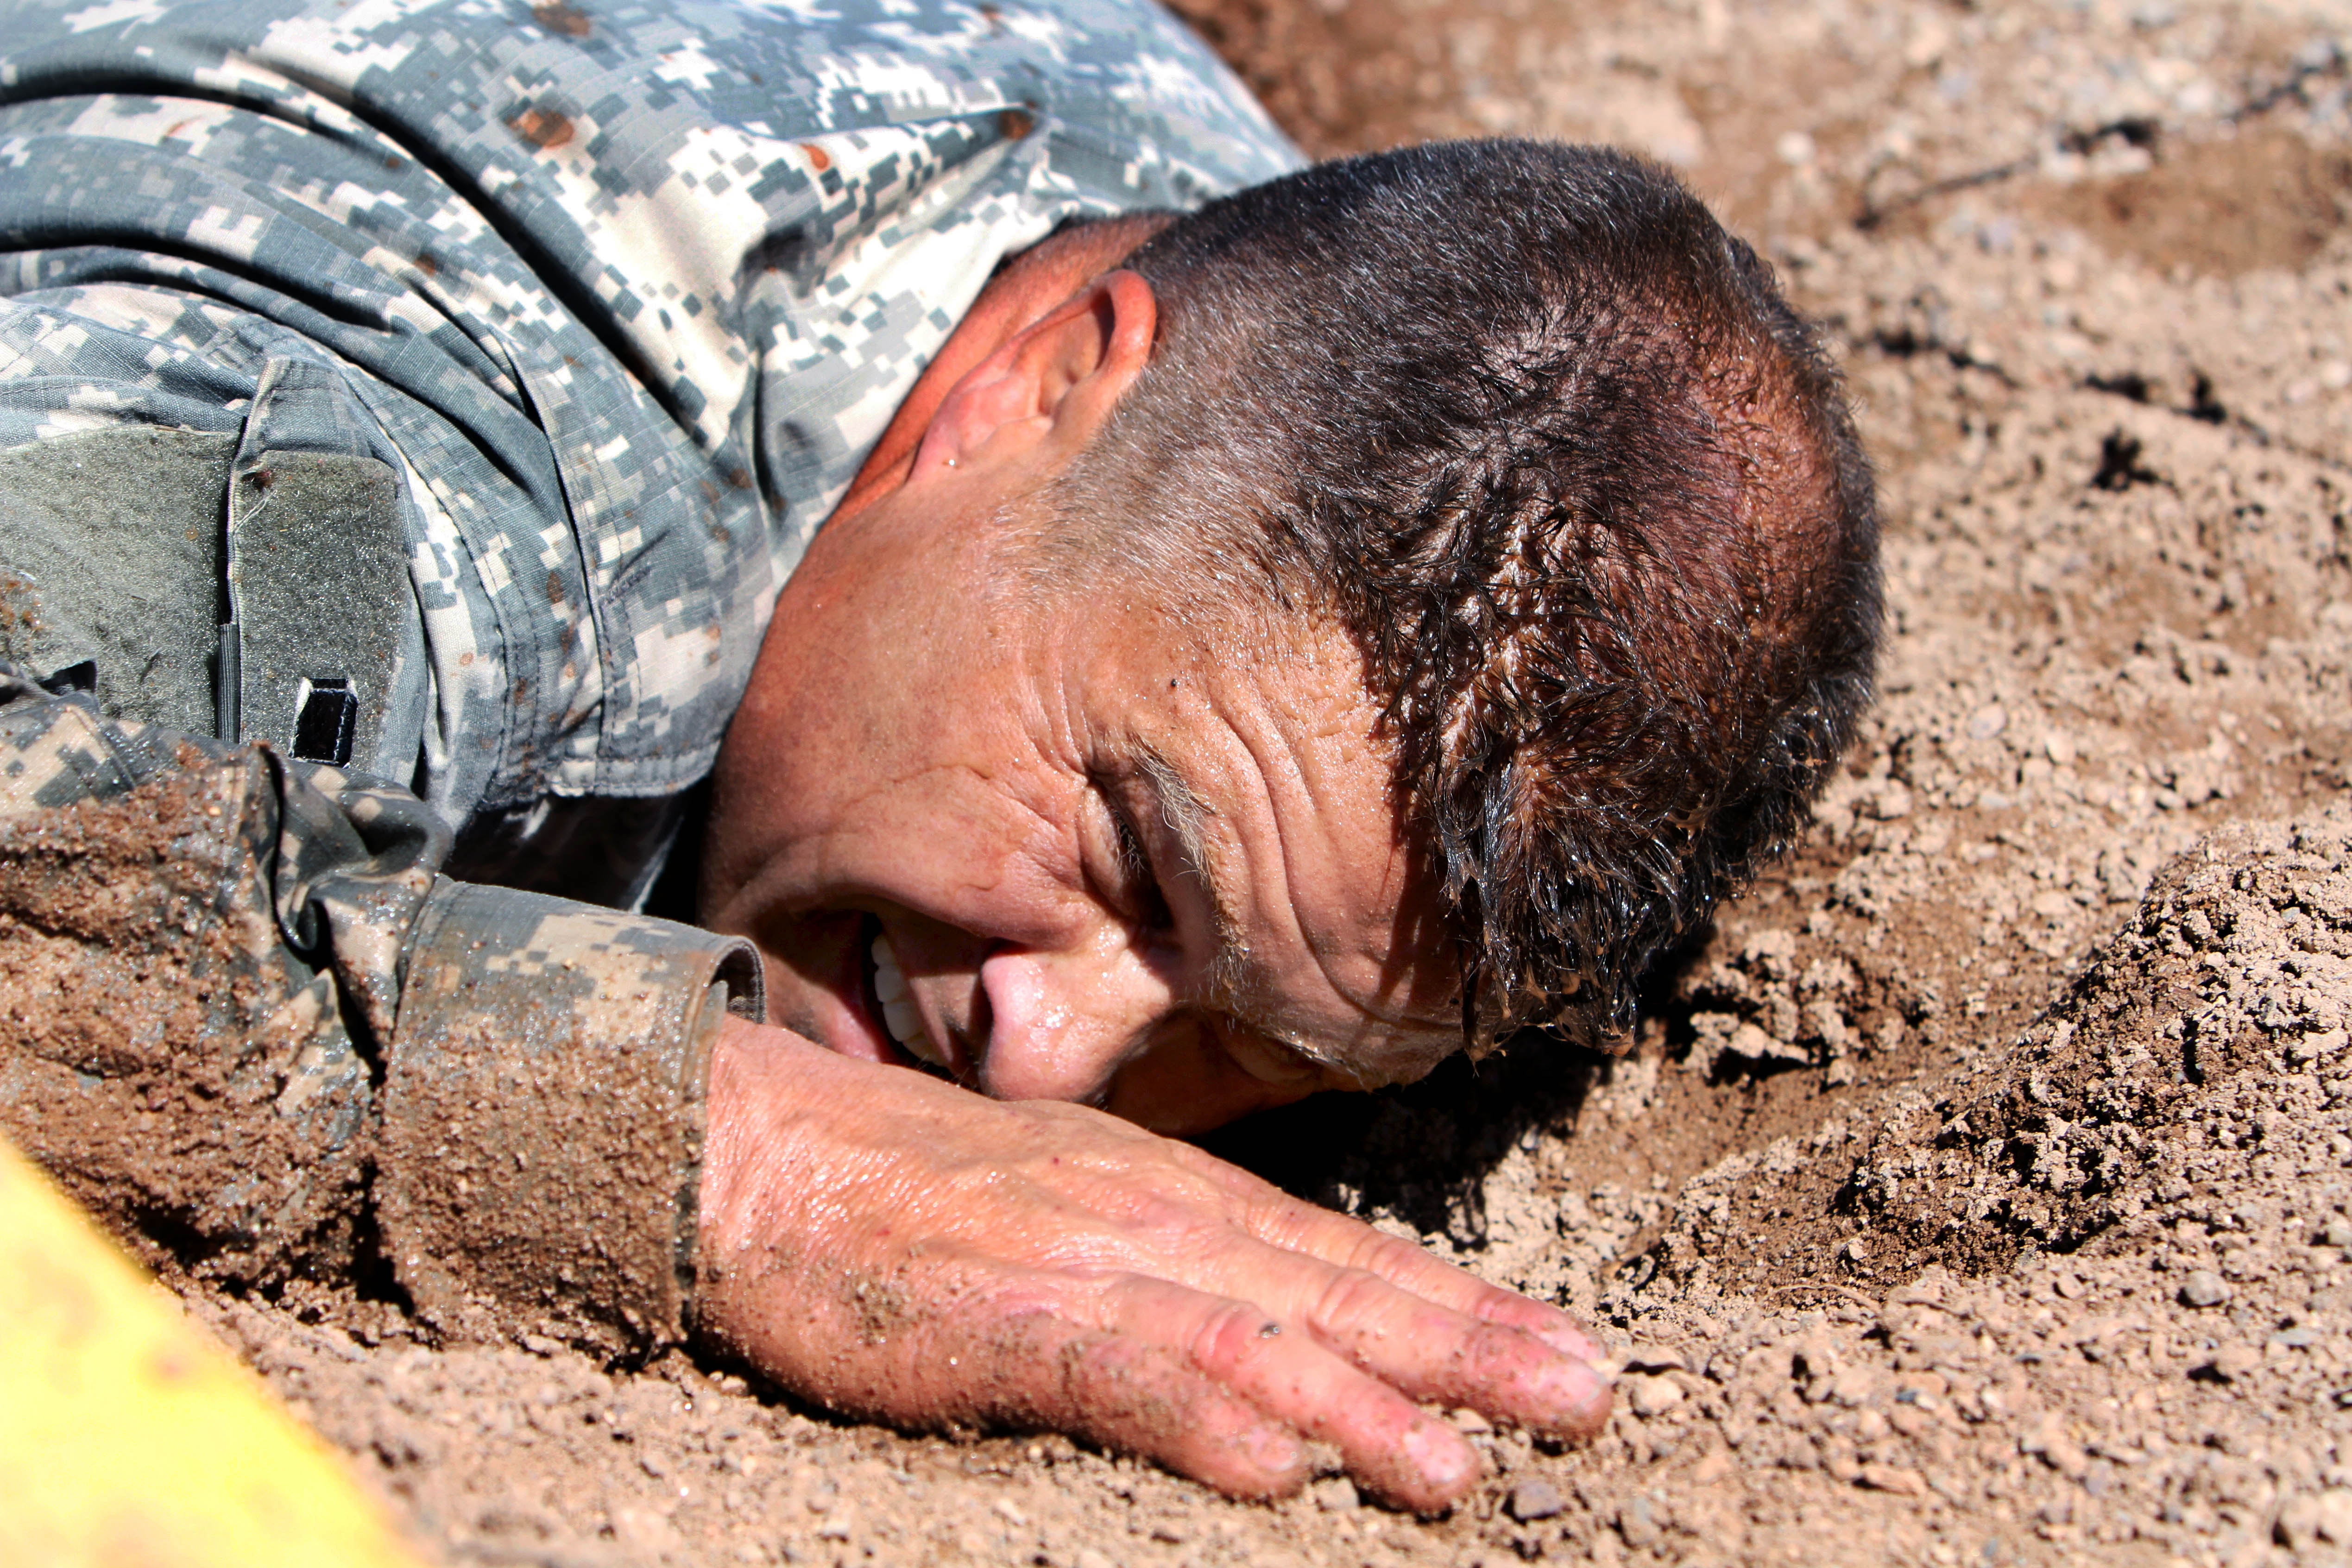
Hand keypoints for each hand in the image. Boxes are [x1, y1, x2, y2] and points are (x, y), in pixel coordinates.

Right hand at [693, 1019, 1610, 1508]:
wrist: (765, 1151)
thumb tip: (1278, 1329)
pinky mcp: (993, 1322)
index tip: (1565, 1350)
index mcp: (1170, 1197)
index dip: (1459, 1307)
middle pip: (1329, 1292)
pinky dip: (1193, 1417)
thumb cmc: (913, 1191)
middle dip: (1463, 1349)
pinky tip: (1269, 1470)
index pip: (1341, 1256)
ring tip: (1459, 1469)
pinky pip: (1109, 1376)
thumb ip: (1169, 1259)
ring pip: (1244, 1339)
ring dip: (1356, 1404)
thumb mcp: (1071, 1202)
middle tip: (1587, 1396)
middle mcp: (1147, 1221)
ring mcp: (1074, 1267)